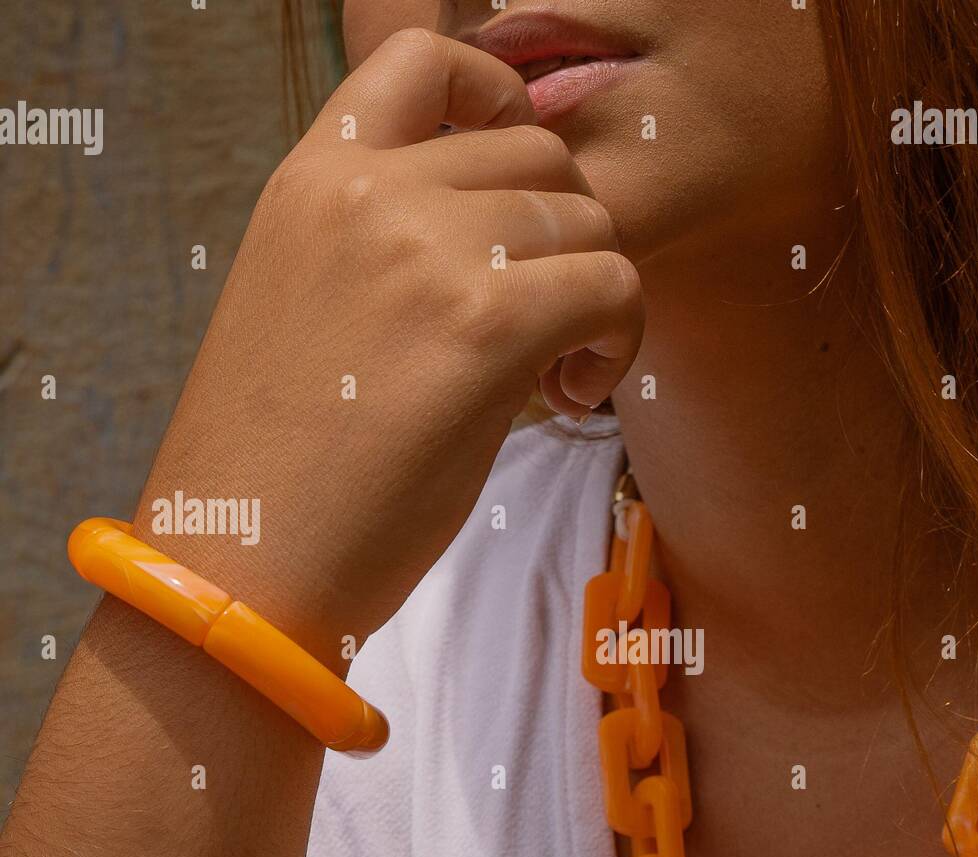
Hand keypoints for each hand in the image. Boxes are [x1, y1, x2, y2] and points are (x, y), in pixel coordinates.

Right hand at [133, 27, 642, 664]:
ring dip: (598, 294)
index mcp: (312, 179)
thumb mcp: (312, 310)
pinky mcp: (485, 324)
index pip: (429, 61)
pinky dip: (619, 341)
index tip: (526, 186)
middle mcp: (369, 192)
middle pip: (540, 154)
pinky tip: (572, 398)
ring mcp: (425, 249)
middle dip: (567, 234)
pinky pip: (615, 285)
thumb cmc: (282, 465)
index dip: (504, 98)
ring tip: (558, 376)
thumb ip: (391, 248)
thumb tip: (512, 242)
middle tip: (549, 326)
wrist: (246, 562)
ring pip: (589, 219)